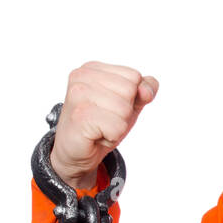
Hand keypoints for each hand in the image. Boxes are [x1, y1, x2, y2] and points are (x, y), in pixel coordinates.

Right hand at [51, 62, 158, 189]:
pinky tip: (95, 136)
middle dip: (124, 112)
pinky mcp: (80, 116)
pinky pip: (117, 127)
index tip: (110, 108)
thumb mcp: (128, 104)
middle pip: (130, 91)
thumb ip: (143, 92)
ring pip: (124, 110)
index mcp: (92, 69)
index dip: (130, 98)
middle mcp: (82, 77)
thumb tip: (147, 91)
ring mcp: (78, 95)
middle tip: (104, 120)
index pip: (134, 76)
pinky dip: (111, 137)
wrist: (75, 153)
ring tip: (99, 128)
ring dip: (117, 126)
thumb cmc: (100, 125)